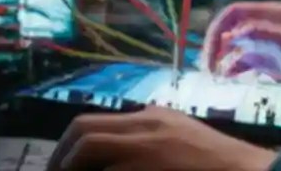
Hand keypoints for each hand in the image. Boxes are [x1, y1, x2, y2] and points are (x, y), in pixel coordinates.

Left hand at [46, 106, 275, 170]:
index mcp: (153, 116)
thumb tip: (116, 161)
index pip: (96, 123)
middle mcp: (146, 123)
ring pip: (88, 145)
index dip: (71, 146)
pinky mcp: (148, 163)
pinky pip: (107, 169)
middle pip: (83, 128)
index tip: (62, 168)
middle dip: (60, 155)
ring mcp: (147, 143)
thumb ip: (152, 144)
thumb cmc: (220, 167)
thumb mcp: (183, 143)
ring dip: (68, 166)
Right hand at [203, 2, 280, 98]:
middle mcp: (268, 26)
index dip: (218, 28)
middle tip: (206, 67)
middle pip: (232, 29)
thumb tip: (228, 36)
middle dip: (216, 44)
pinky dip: (233, 69)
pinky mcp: (272, 63)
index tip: (209, 51)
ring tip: (214, 76)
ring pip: (236, 47)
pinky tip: (227, 80)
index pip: (234, 13)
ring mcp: (269, 45)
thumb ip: (258, 34)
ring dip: (222, 58)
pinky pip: (245, 63)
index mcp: (273, 14)